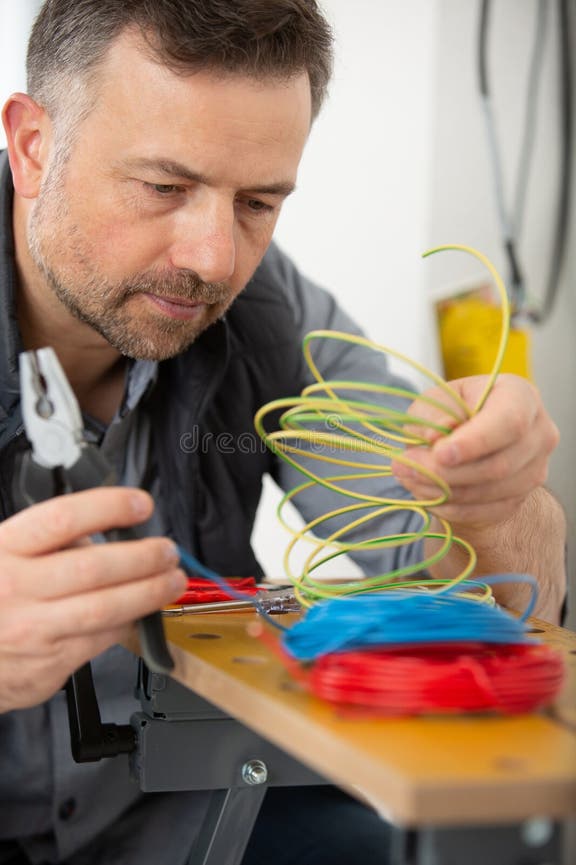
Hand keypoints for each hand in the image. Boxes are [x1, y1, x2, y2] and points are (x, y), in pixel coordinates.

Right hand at [0, 488, 186, 712]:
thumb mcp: (5, 553)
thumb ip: (51, 541)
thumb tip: (106, 533)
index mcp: (6, 549)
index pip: (63, 519)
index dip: (109, 507)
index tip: (140, 505)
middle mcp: (17, 589)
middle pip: (94, 567)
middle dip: (143, 557)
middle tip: (167, 551)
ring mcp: (33, 629)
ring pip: (104, 609)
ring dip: (149, 592)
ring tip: (172, 581)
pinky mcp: (49, 663)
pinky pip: (101, 640)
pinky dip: (129, 622)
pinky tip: (143, 611)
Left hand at [391, 374, 559, 530]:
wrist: (466, 444)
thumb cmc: (451, 412)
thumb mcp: (435, 400)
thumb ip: (432, 413)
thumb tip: (436, 436)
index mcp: (520, 396)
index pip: (509, 421)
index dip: (476, 442)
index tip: (439, 454)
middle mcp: (539, 432)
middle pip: (500, 464)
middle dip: (447, 472)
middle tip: (405, 465)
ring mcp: (535, 468)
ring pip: (491, 491)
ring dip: (444, 491)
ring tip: (408, 477)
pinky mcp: (522, 497)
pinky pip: (486, 511)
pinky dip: (451, 507)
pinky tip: (426, 493)